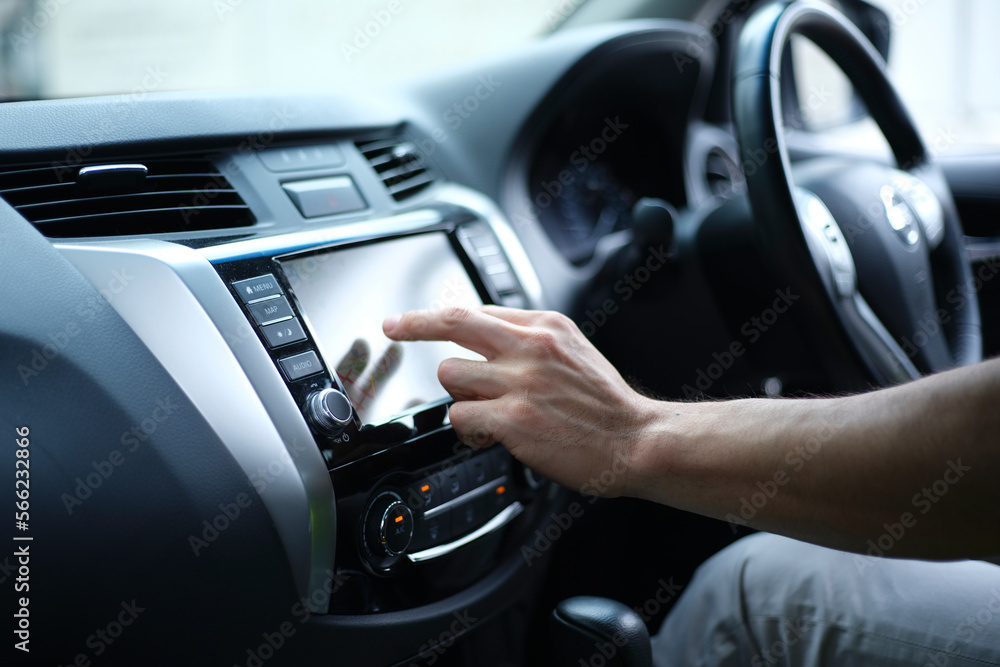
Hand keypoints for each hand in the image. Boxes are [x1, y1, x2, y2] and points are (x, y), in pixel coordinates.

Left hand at [382, 306, 657, 496]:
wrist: (636, 441)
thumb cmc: (605, 404)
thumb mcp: (574, 350)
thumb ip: (532, 338)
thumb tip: (486, 333)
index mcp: (545, 326)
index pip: (477, 309)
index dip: (434, 313)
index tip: (407, 316)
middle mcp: (530, 347)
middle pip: (452, 323)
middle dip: (413, 325)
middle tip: (392, 327)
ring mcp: (520, 382)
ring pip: (450, 374)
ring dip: (458, 396)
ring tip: (484, 411)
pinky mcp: (513, 419)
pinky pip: (460, 416)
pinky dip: (467, 430)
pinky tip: (489, 436)